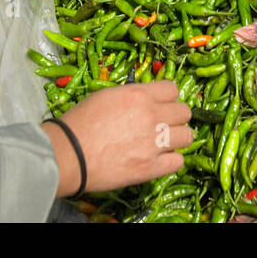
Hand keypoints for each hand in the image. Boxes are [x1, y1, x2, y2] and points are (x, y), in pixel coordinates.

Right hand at [44, 81, 192, 195]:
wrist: (69, 153)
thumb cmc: (81, 121)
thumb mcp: (106, 95)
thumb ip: (132, 96)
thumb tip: (145, 100)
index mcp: (139, 95)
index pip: (172, 89)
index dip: (168, 96)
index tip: (162, 104)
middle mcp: (152, 115)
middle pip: (184, 112)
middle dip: (176, 116)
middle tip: (165, 123)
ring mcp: (154, 143)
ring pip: (187, 136)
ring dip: (177, 138)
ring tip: (166, 142)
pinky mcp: (151, 168)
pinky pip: (178, 162)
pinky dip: (171, 160)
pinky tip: (160, 159)